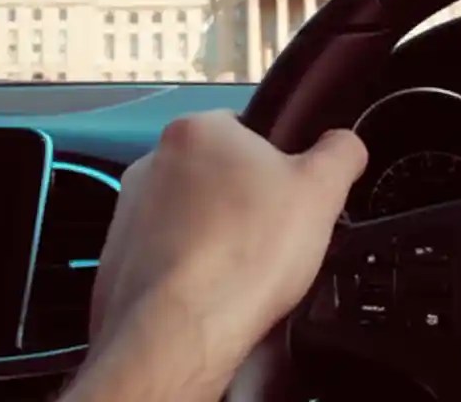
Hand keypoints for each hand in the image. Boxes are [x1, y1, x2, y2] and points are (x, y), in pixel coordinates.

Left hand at [81, 111, 366, 396]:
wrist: (178, 333)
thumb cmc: (246, 256)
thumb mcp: (323, 189)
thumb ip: (341, 152)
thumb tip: (344, 145)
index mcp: (199, 130)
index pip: (248, 128)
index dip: (279, 163)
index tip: (292, 197)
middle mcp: (152, 163)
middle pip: (218, 173)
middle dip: (246, 201)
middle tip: (275, 235)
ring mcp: (127, 213)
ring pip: (192, 216)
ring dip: (218, 236)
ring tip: (245, 271)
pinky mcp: (115, 260)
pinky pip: (168, 257)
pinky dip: (191, 271)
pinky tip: (215, 292)